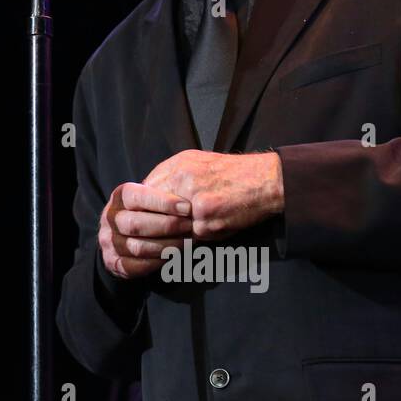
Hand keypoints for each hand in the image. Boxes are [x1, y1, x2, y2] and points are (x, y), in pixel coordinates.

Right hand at [98, 181, 195, 279]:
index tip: (187, 207)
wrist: (123, 235)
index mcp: (118, 197)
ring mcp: (109, 242)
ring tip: (187, 242)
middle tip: (190, 226)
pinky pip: (137, 266)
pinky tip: (174, 256)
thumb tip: (191, 189)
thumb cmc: (146, 210)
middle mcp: (109, 219)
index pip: (136, 197)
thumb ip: (165, 191)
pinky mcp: (113, 263)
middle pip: (136, 224)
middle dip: (167, 226)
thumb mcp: (150, 196)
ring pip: (138, 247)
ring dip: (167, 246)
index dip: (162, 202)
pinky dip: (158, 262)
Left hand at [142, 150, 283, 241]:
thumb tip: (144, 191)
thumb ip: (167, 174)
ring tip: (165, 240)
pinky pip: (189, 238)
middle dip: (146, 227)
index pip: (141, 194)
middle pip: (150, 214)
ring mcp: (196, 207)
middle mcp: (184, 185)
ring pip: (169, 229)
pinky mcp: (208, 225)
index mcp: (177, 168)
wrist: (264, 180)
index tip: (136, 217)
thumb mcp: (193, 160)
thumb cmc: (228, 170)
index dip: (138, 209)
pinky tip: (195, 235)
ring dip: (167, 236)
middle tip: (143, 235)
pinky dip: (190, 239)